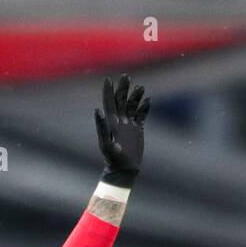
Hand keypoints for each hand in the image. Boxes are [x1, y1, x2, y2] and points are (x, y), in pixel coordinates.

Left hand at [94, 74, 149, 188]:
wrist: (123, 170)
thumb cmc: (112, 159)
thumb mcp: (106, 143)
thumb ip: (102, 127)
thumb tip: (97, 110)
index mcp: (110, 122)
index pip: (109, 103)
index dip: (108, 91)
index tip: (108, 79)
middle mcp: (119, 121)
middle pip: (121, 101)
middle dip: (123, 88)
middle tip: (126, 77)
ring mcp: (129, 125)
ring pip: (132, 105)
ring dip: (135, 96)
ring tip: (140, 87)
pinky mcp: (137, 130)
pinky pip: (141, 115)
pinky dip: (144, 107)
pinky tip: (147, 100)